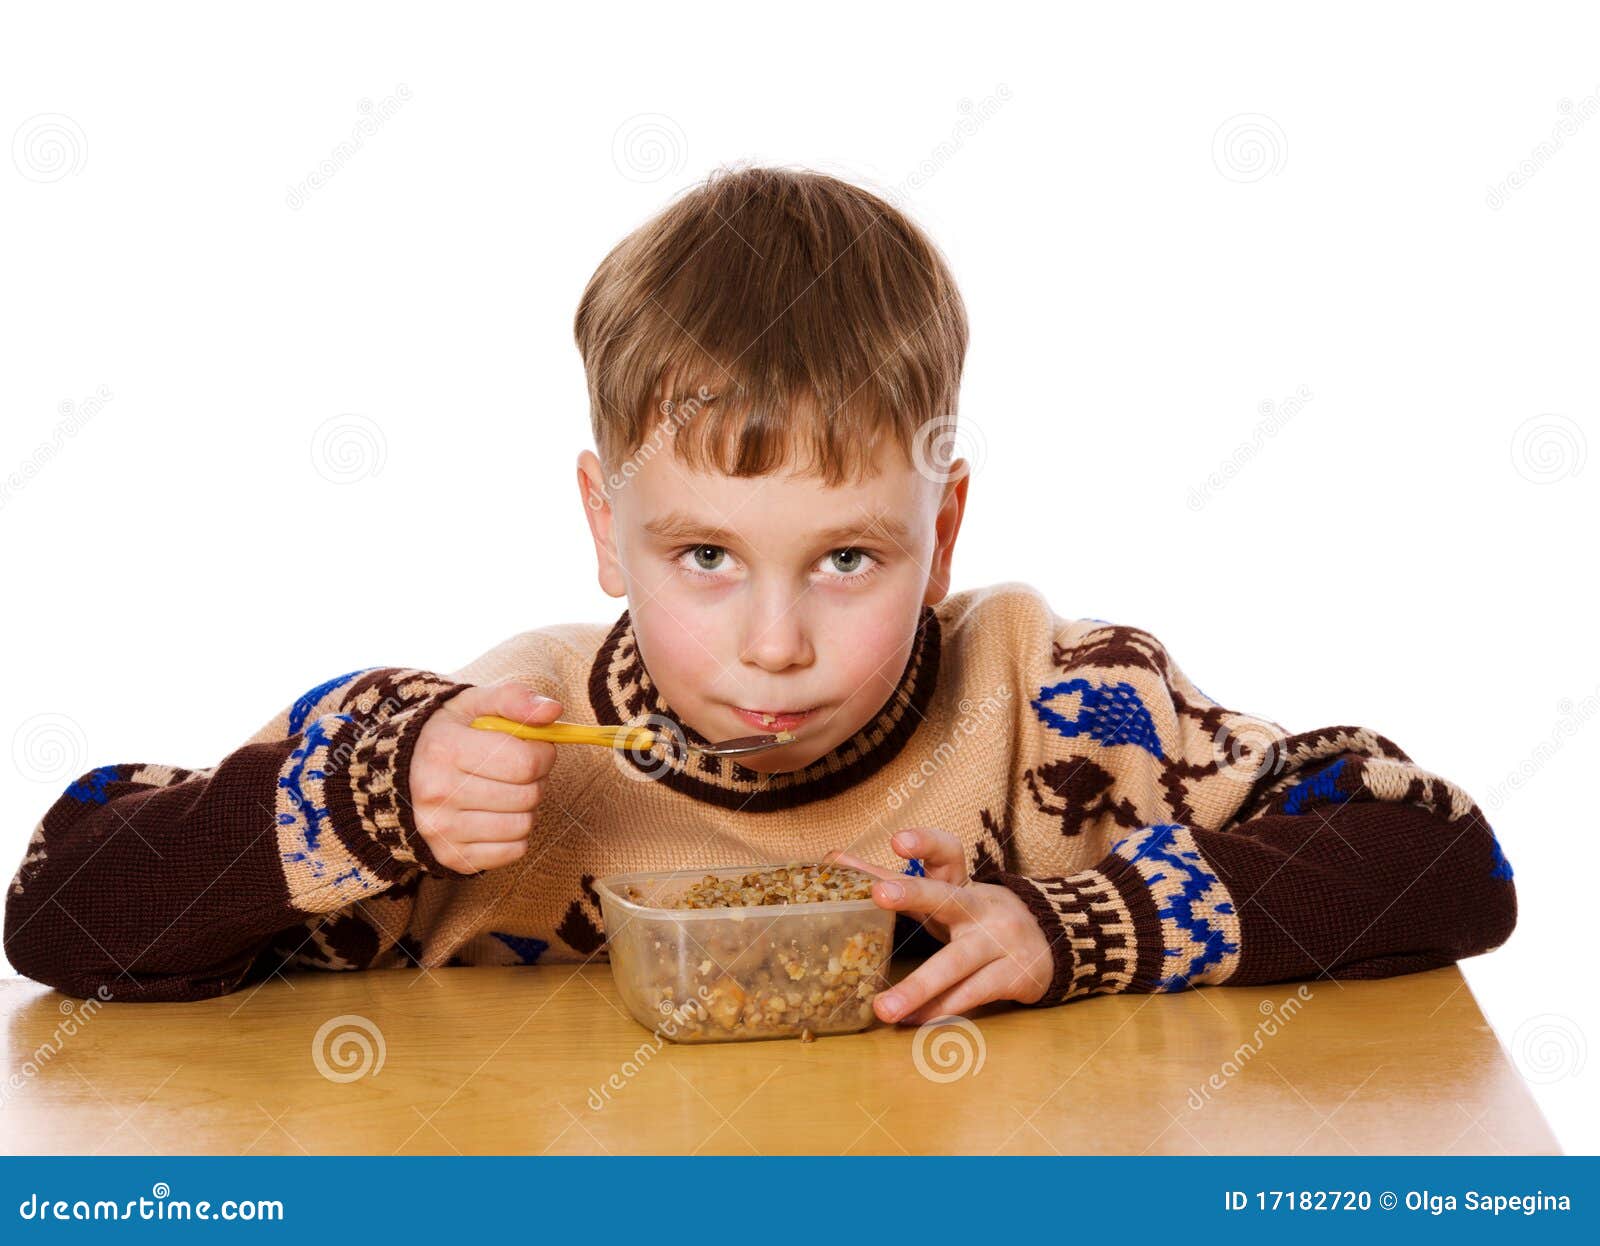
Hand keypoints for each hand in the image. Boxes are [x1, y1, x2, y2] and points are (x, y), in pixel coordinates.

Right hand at [408, 679, 562, 873]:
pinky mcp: (451, 857)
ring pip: (523, 825)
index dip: (545, 754)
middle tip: (521, 769)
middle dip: (537, 780)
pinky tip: (498, 814)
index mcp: (444, 750)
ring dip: (527, 807)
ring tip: (507, 790)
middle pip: (527, 796)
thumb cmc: (449, 734)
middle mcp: (437, 794)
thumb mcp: (474, 704)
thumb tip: (554, 711)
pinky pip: (514, 851)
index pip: (524, 762)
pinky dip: (516, 834)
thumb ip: (515, 698)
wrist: (404, 773)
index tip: (538, 747)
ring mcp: (441, 830)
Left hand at [824, 828, 1053, 1022]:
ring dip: (917, 987)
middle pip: (946, 898)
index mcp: (962, 882)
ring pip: (954, 963)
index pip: (947, 852)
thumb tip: (834, 859)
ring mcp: (999, 941)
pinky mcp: (1012, 976)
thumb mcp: (948, 896)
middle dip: (913, 893)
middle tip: (879, 893)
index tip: (896, 840)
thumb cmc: (979, 916)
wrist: (1056, 941)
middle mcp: (980, 906)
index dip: (924, 843)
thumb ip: (896, 882)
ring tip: (882, 1008)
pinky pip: (970, 995)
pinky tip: (912, 1021)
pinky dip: (939, 1010)